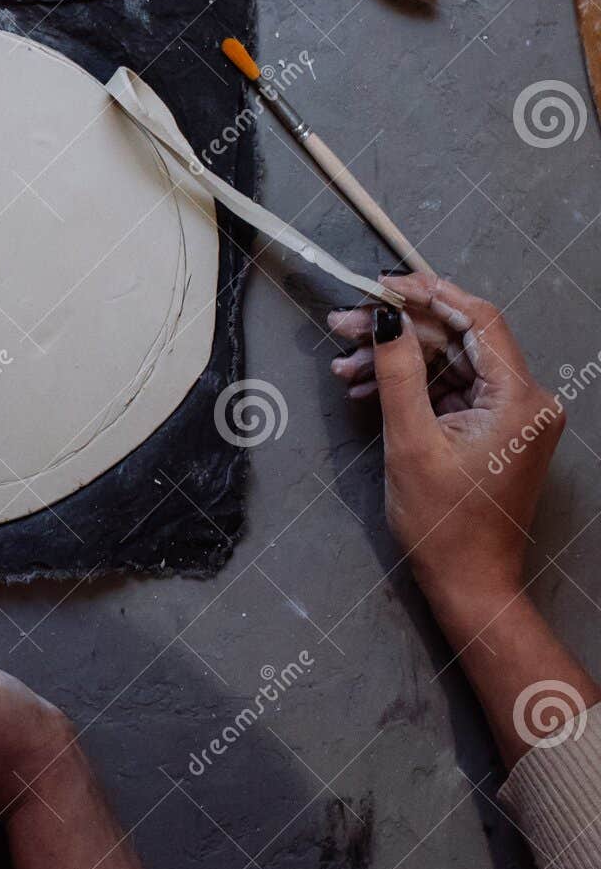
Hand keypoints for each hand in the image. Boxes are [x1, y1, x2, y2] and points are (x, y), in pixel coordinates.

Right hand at [327, 274, 562, 619]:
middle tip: (342, 324)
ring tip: (342, 363)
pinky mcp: (494, 430)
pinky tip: (365, 387)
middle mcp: (526, 400)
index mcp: (519, 399)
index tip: (381, 285)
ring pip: (448, 364)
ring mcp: (511, 416)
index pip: (478, 320)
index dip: (428, 293)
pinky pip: (450, 390)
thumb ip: (399, 374)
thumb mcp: (411, 442)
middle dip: (398, 330)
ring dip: (396, 359)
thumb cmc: (444, 523)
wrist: (468, 583)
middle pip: (457, 340)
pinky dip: (410, 386)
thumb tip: (387, 318)